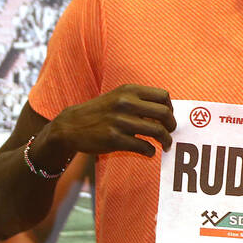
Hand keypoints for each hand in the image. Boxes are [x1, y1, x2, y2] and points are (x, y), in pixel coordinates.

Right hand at [42, 84, 174, 162]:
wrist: (70, 126)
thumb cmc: (100, 112)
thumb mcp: (118, 97)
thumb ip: (140, 101)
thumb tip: (169, 112)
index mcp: (128, 91)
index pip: (163, 96)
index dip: (170, 108)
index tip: (168, 117)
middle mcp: (125, 103)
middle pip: (164, 114)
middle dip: (172, 125)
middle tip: (170, 132)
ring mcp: (120, 121)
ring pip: (157, 131)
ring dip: (166, 140)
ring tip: (166, 144)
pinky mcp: (114, 139)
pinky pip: (144, 146)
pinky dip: (150, 151)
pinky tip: (149, 151)